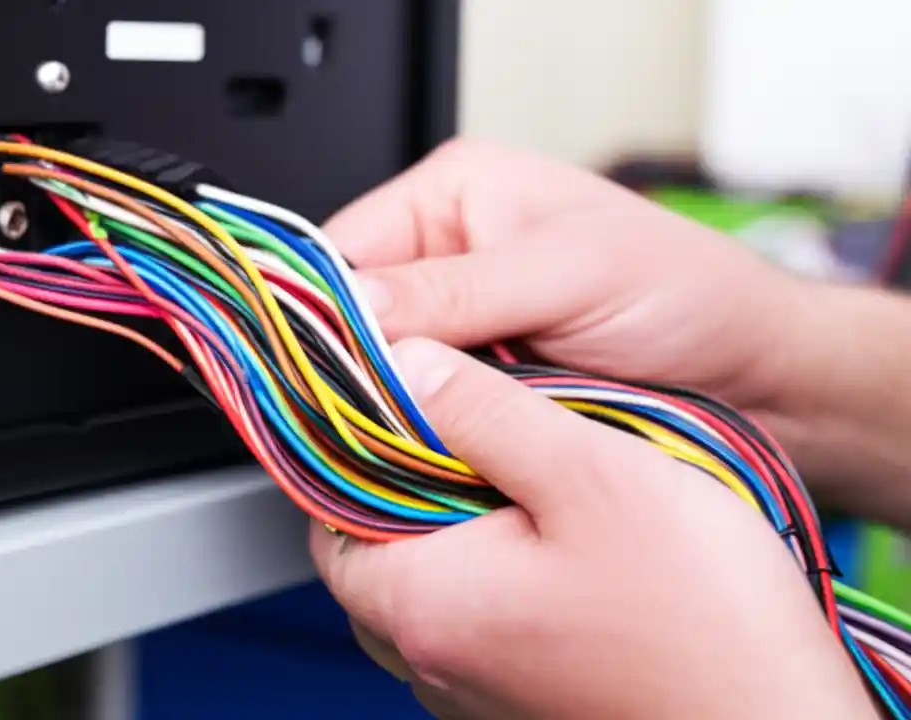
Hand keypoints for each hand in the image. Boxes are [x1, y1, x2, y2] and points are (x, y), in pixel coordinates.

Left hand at [311, 339, 874, 718]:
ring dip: (447, 539)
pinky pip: (471, 631)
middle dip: (400, 493)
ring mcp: (474, 695)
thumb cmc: (701, 618)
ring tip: (513, 488)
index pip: (328, 515)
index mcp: (423, 603)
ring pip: (421, 595)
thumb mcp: (593, 474)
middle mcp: (432, 662)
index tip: (394, 403)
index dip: (355, 449)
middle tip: (461, 439)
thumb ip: (485, 412)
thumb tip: (408, 364)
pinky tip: (549, 553)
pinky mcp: (521, 707)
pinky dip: (485, 586)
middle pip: (370, 557)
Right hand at [326, 139, 803, 422]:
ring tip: (411, 440)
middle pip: (352, 321)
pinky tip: (432, 454)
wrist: (756, 378)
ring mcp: (458, 331)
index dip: (321, 312)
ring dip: (393, 412)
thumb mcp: (569, 272)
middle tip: (373, 413)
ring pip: (380, 376)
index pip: (342, 252)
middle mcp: (444, 259)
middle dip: (359, 370)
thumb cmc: (685, 292)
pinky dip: (422, 439)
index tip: (315, 369)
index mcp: (453, 196)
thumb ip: (459, 287)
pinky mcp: (476, 389)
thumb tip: (356, 307)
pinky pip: (419, 415)